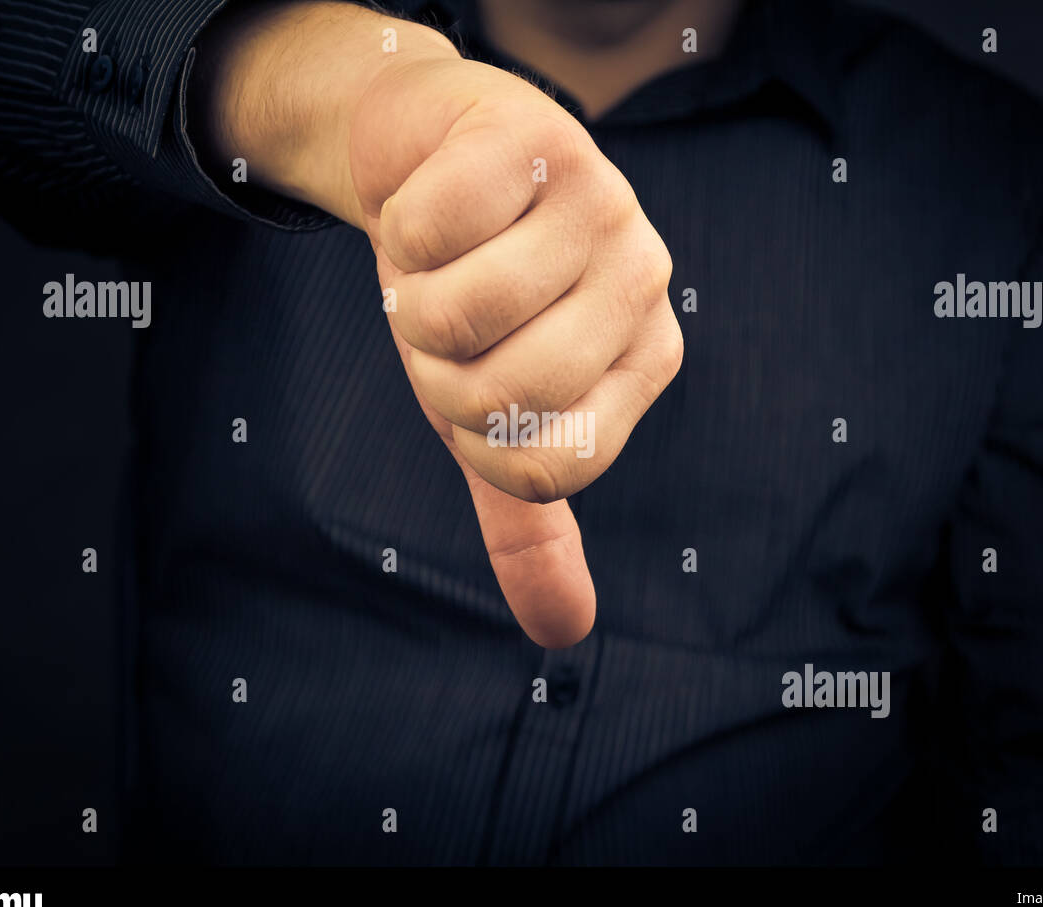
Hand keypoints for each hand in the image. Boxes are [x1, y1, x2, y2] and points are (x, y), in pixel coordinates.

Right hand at [197, 3, 682, 647]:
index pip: (548, 464)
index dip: (475, 434)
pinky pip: (427, 229)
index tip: (475, 375)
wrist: (429, 164)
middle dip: (437, 368)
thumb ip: (529, 527)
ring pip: (457, 313)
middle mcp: (644, 279)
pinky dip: (397, 223)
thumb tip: (564, 636)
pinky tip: (432, 194)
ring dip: (409, 295)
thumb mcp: (496, 423)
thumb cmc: (474, 295)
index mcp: (646, 358)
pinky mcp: (535, 134)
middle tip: (447, 314)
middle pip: (506, 394)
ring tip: (437, 257)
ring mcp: (601, 199)